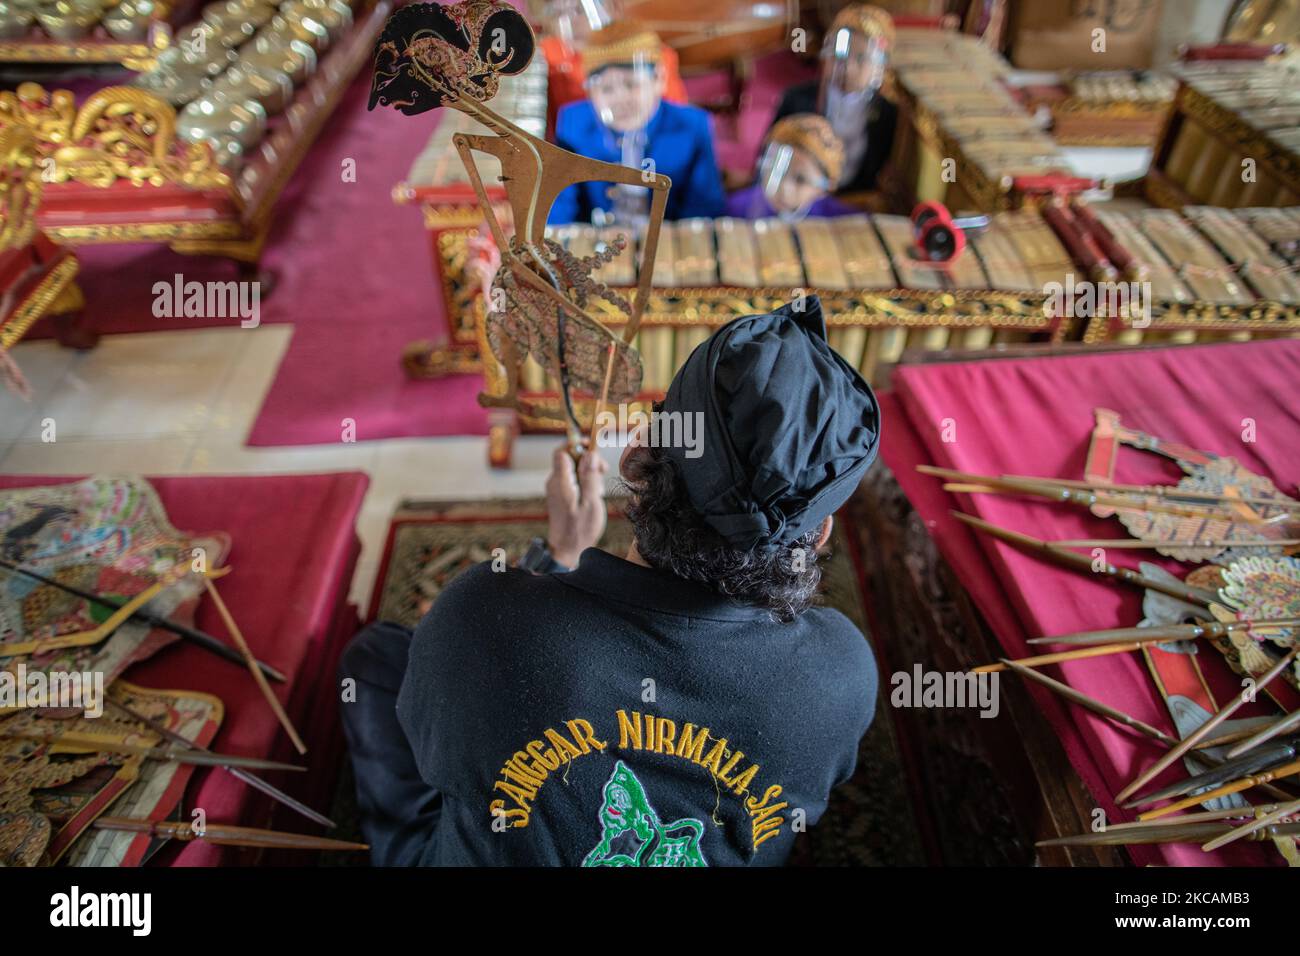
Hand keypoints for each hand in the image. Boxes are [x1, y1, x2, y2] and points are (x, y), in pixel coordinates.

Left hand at [545, 444, 607, 568]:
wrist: (566, 549)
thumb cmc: (579, 530)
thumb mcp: (591, 503)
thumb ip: (590, 477)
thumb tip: (590, 454)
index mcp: (561, 482)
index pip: (562, 451)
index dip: (577, 445)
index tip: (593, 448)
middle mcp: (555, 482)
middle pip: (569, 457)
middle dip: (587, 459)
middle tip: (603, 470)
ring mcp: (556, 489)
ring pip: (572, 468)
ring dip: (587, 471)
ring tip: (599, 487)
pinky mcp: (560, 495)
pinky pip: (571, 479)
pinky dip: (583, 481)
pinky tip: (593, 494)